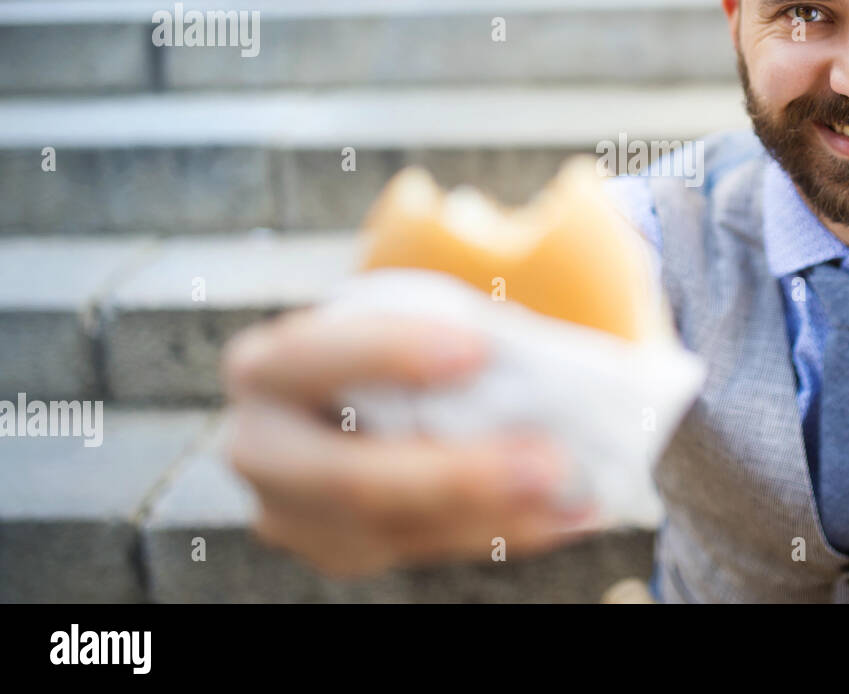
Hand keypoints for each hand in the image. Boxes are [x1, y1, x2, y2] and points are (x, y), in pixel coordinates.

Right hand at [220, 307, 597, 578]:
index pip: (313, 358)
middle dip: (456, 476)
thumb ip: (449, 313)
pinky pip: (427, 550)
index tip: (480, 347)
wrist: (363, 395)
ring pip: (397, 529)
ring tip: (574, 492)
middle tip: (549, 462)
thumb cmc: (398, 335)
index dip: (391, 352)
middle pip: (349, 479)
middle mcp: (263, 448)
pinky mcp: (344, 551)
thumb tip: (542, 323)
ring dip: (496, 515)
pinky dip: (502, 531)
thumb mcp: (406, 309)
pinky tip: (564, 514)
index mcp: (269, 365)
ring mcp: (297, 515)